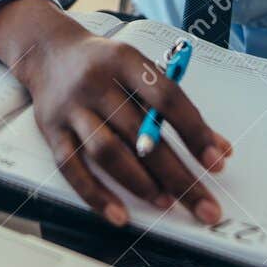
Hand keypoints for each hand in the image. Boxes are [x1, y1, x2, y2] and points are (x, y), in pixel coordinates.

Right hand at [0, 0, 232, 226]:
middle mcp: (96, 83)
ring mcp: (71, 108)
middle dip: (177, 174)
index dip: (194, 131)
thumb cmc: (105, 64)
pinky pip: (71, 167)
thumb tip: (218, 149)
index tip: (217, 161)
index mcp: (125, 60)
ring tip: (166, 203)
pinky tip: (119, 214)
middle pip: (140, 132)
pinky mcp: (51, 130)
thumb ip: (174, 105)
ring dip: (140, 182)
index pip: (166, 97)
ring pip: (106, 151)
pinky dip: (96, 195)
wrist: (48, 51)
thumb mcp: (139, 68)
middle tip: (204, 205)